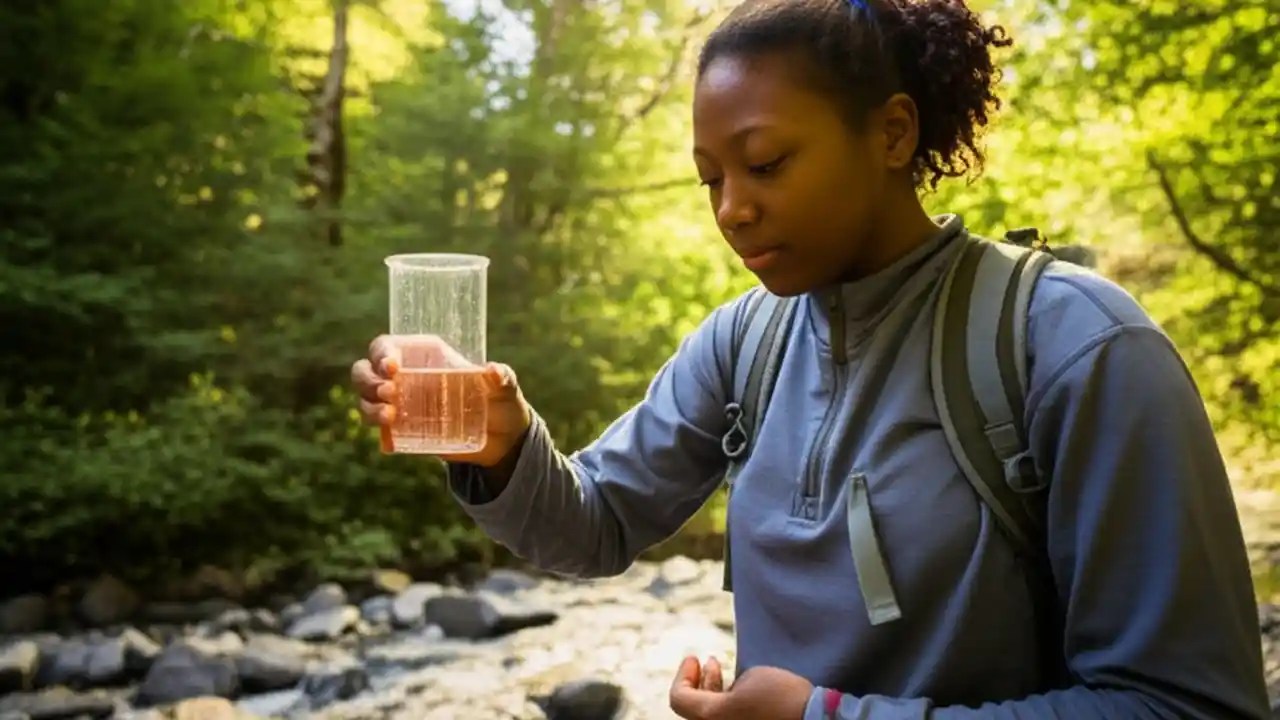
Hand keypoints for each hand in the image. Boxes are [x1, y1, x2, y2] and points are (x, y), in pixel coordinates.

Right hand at [350, 334, 531, 466]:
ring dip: (369, 406)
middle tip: (390, 393)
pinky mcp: (404, 430)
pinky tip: (389, 438)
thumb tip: (492, 371)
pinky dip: (378, 431)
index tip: (392, 369)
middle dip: (369, 381)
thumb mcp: (506, 389)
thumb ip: (503, 378)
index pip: (387, 347)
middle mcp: (407, 377)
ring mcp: (402, 404)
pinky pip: (378, 427)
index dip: (381, 354)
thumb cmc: (502, 403)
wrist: (503, 441)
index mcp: (425, 357)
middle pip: (365, 371)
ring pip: (366, 398)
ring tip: (390, 416)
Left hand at [669, 656, 812, 719]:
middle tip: (707, 661)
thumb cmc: (781, 695)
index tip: (694, 657)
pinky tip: (736, 688)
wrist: (812, 717)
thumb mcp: (748, 678)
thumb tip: (719, 692)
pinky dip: (724, 704)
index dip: (683, 674)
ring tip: (718, 667)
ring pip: (708, 716)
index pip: (679, 698)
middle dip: (697, 681)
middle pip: (692, 709)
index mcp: (711, 717)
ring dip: (710, 691)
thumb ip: (722, 686)